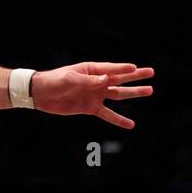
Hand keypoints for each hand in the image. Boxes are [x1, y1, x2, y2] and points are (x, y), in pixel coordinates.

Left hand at [31, 62, 154, 128]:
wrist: (41, 94)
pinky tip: (131, 124)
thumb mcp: (70, 78)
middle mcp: (96, 81)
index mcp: (91, 70)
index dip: (123, 68)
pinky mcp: (91, 108)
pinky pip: (108, 114)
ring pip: (119, 94)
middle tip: (151, 72)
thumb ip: (88, 80)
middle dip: (135, 76)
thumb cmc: (54, 81)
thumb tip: (106, 79)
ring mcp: (95, 95)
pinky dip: (119, 120)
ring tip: (150, 90)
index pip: (111, 69)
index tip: (136, 68)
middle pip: (119, 79)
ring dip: (133, 93)